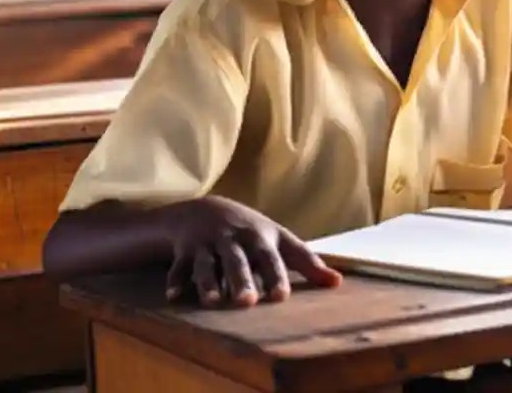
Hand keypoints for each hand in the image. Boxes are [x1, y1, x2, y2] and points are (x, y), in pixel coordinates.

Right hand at [160, 195, 341, 306]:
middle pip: (238, 261)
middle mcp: (234, 241)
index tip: (281, 296)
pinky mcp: (185, 250)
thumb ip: (306, 262)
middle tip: (247, 301)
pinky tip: (174, 297)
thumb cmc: (251, 232)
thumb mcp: (278, 240)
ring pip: (207, 264)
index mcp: (259, 238)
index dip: (276, 276)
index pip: (270, 258)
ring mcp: (208, 244)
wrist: (206, 209)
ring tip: (213, 302)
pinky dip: (176, 280)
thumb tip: (337, 282)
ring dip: (209, 282)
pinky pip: (179, 266)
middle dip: (242, 280)